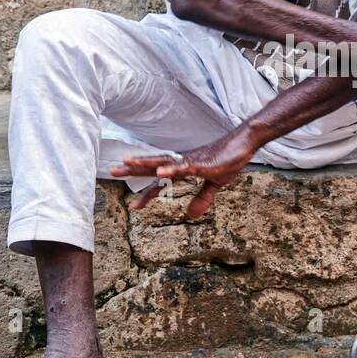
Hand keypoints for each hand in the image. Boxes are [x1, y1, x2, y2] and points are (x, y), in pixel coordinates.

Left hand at [108, 127, 258, 218]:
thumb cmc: (229, 159)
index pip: (161, 181)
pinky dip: (171, 170)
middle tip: (111, 171)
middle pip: (154, 166)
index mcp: (184, 169)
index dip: (147, 193)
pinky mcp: (203, 163)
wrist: (245, 143)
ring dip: (145, 163)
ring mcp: (192, 161)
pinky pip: (184, 167)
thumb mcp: (216, 184)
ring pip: (164, 162)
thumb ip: (202, 198)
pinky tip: (160, 173)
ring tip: (127, 164)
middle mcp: (183, 162)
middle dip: (133, 169)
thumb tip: (189, 214)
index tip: (135, 206)